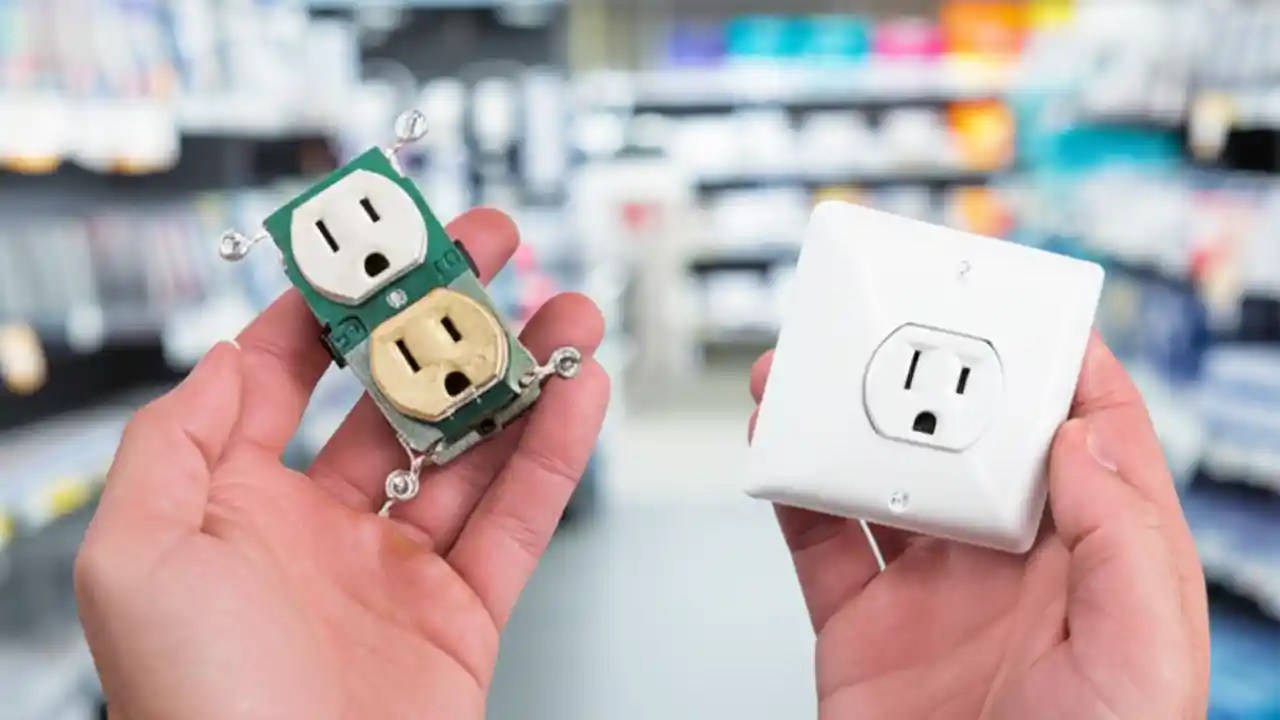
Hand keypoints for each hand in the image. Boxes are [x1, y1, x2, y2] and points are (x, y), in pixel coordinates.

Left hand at [75, 209, 609, 719]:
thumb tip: (223, 355)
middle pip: (398, 398)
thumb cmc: (195, 706)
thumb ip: (172, 441)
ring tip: (565, 315)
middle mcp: (322, 528)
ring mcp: (400, 569)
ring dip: (522, 378)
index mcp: (239, 507)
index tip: (374, 246)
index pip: (287, 376)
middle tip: (491, 255)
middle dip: (446, 322)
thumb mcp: (136, 555)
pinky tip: (578, 395)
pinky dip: (555, 454)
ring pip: (475, 450)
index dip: (332, 306)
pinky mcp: (465, 614)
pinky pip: (520, 520)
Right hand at [749, 335, 1208, 718]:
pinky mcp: (861, 628)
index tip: (1027, 314)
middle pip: (971, 444)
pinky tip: (778, 448)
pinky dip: (791, 488)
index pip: (1094, 443)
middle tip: (896, 321)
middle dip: (932, 374)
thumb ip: (1123, 542)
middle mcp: (1011, 570)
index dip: (1065, 371)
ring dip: (845, 418)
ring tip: (809, 371)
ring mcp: (930, 595)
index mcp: (1095, 568)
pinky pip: (819, 541)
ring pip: (884, 478)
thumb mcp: (1145, 662)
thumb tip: (1077, 437)